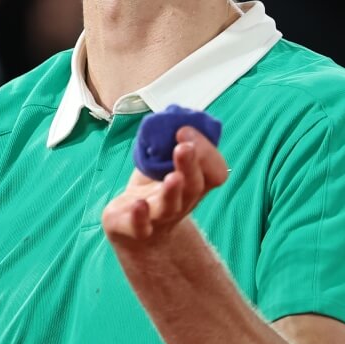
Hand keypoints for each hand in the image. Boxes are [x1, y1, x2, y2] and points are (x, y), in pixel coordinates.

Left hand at [103, 126, 228, 244]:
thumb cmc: (151, 192)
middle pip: (194, 186)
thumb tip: (171, 114)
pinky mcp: (135, 229)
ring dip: (173, 191)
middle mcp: (182, 202)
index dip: (206, 153)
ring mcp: (159, 217)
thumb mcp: (159, 165)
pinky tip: (138, 204)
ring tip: (172, 177)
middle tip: (184, 147)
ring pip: (171, 206)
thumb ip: (165, 144)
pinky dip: (140, 217)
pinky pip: (140, 226)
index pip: (214, 172)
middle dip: (191, 165)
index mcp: (194, 184)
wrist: (130, 228)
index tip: (184, 130)